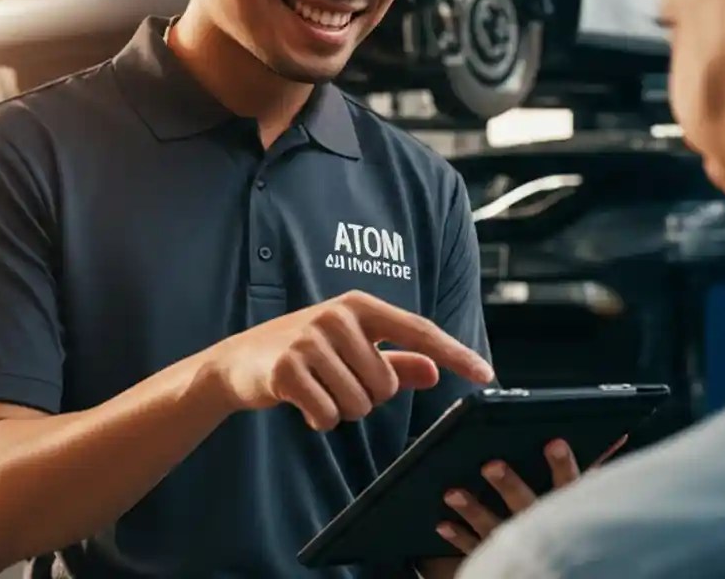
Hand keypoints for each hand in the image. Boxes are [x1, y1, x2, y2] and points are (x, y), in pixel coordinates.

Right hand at [208, 290, 493, 430]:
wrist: (238, 360)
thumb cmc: (304, 352)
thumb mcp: (352, 348)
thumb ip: (397, 359)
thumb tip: (435, 371)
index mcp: (359, 306)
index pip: (419, 331)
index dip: (455, 353)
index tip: (487, 373)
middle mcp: (338, 317)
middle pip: (387, 384)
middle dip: (368, 397)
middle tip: (338, 382)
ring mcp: (310, 341)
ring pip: (360, 403)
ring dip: (343, 409)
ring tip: (319, 389)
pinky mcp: (287, 370)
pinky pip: (329, 415)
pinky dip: (320, 419)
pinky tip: (302, 402)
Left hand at [435, 436, 626, 553]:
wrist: (560, 568)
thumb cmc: (571, 524)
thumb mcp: (582, 497)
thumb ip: (588, 472)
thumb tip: (611, 435)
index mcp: (566, 506)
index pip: (569, 482)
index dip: (562, 464)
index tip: (553, 442)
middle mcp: (542, 525)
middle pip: (526, 503)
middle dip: (508, 484)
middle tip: (490, 464)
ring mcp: (518, 543)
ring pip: (494, 527)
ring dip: (473, 509)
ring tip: (452, 492)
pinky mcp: (498, 559)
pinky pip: (475, 549)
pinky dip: (459, 536)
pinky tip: (442, 523)